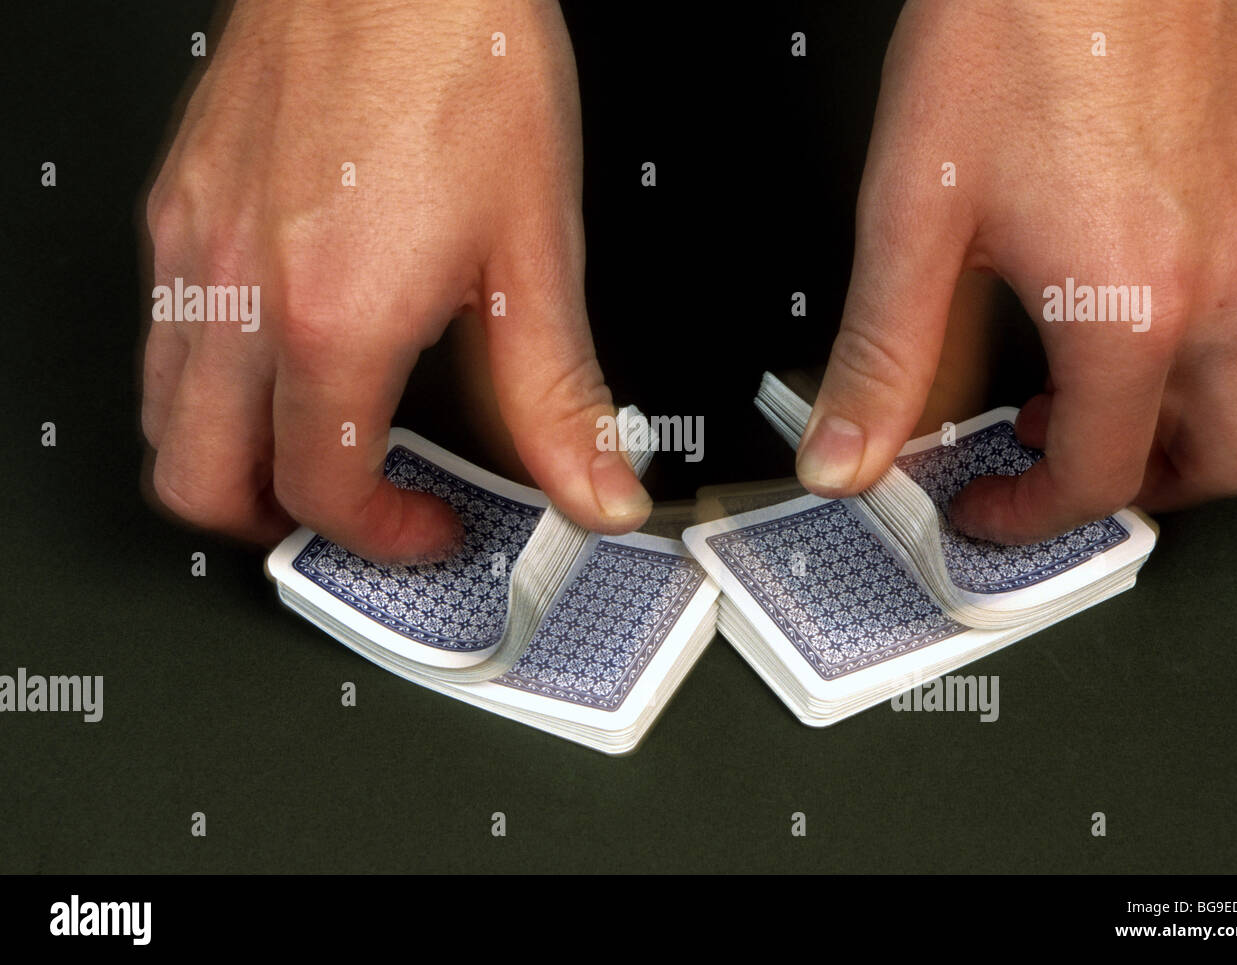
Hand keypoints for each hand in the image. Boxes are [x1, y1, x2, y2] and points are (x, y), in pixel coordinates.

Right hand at [141, 0, 649, 562]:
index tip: (428, 523)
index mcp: (334, 316)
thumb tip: (597, 489)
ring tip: (314, 450)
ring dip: (230, 461)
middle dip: (272, 528)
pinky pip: (161, 332)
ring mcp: (194, 244)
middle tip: (350, 516)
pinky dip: (209, 383)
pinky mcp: (179, 203)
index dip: (381, 535)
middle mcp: (241, 289)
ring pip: (160, 415)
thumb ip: (558, 395)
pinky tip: (283, 352)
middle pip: (199, 481)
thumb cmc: (458, 58)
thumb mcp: (534, 246)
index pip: (322, 490)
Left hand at [797, 0, 1236, 542]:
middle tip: (1052, 473)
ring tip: (1071, 394)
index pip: (1102, 476)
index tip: (985, 505)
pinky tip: (1110, 306)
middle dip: (1137, 491)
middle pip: (1224, 456)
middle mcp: (1225, 279)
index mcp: (1132, 306)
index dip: (1031, 515)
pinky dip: (1187, 348)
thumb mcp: (915, 217)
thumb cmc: (1018, 30)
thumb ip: (881, 356)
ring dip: (1165, 422)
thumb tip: (843, 452)